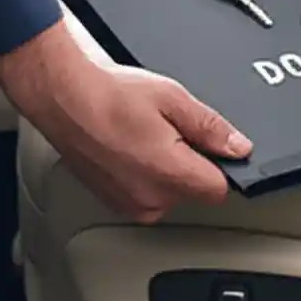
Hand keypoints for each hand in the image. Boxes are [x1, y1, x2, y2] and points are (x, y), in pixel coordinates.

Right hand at [0, 20, 251, 222]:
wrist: (61, 97)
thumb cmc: (108, 96)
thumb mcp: (173, 99)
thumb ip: (212, 128)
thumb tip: (238, 147)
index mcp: (170, 175)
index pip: (220, 189)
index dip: (222, 164)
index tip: (215, 144)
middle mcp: (150, 200)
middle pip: (194, 190)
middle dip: (193, 162)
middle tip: (170, 129)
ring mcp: (128, 204)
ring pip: (170, 193)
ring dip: (168, 168)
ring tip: (146, 135)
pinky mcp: (113, 201)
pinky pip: (146, 193)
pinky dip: (145, 173)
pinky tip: (131, 146)